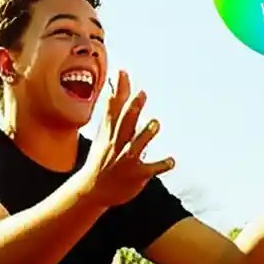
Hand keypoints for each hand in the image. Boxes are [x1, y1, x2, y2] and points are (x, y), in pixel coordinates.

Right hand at [78, 70, 174, 207]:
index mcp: (109, 134)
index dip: (118, 91)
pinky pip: (151, 169)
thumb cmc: (101, 160)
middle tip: (142, 94)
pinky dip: (162, 164)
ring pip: (137, 145)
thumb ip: (111, 112)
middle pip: (125, 124)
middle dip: (133, 109)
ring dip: (146, 134)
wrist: (92, 190)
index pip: (113, 109)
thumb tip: (113, 89)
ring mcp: (126, 160)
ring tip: (155, 123)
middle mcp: (117, 145)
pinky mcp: (137, 174)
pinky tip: (171, 161)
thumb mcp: (102, 135)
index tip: (122, 73)